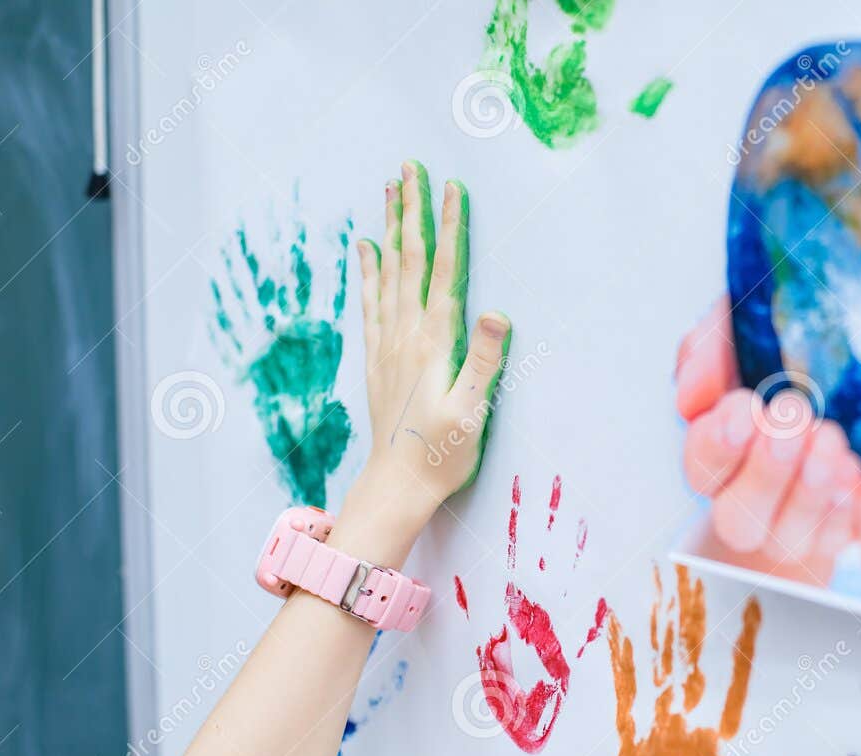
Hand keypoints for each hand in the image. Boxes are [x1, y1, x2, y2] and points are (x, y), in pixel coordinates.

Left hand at [351, 160, 509, 536]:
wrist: (396, 483)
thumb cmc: (442, 452)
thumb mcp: (473, 411)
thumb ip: (484, 360)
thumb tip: (497, 311)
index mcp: (434, 342)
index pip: (445, 272)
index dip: (450, 227)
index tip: (452, 188)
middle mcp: (406, 333)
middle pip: (409, 258)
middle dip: (412, 211)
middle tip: (410, 168)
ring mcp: (387, 343)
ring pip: (387, 271)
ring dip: (390, 228)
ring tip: (388, 191)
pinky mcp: (377, 357)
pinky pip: (370, 300)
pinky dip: (367, 269)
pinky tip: (364, 247)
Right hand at [675, 298, 860, 584]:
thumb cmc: (795, 348)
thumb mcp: (746, 329)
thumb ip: (710, 351)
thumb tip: (691, 400)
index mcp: (720, 452)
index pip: (702, 465)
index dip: (717, 445)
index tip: (745, 409)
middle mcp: (750, 498)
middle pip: (738, 517)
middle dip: (765, 472)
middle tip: (796, 421)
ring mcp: (794, 524)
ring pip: (786, 538)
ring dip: (807, 494)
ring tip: (831, 442)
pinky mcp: (840, 532)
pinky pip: (840, 540)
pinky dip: (847, 512)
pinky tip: (860, 475)